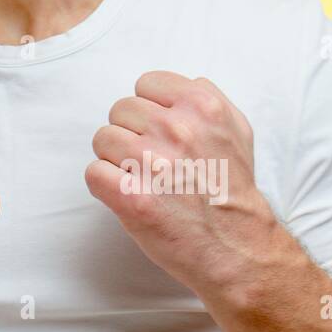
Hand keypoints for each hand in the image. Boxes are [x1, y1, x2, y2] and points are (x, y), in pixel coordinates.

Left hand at [84, 72, 280, 299]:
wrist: (236, 248)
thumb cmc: (233, 190)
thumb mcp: (237, 131)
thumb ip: (209, 98)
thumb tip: (183, 82)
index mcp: (202, 107)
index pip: (146, 84)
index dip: (149, 109)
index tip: (160, 132)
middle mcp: (177, 130)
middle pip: (120, 110)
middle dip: (131, 133)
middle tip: (152, 160)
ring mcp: (152, 163)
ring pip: (103, 139)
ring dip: (116, 159)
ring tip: (142, 178)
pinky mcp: (131, 197)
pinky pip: (94, 172)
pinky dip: (105, 185)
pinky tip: (128, 194)